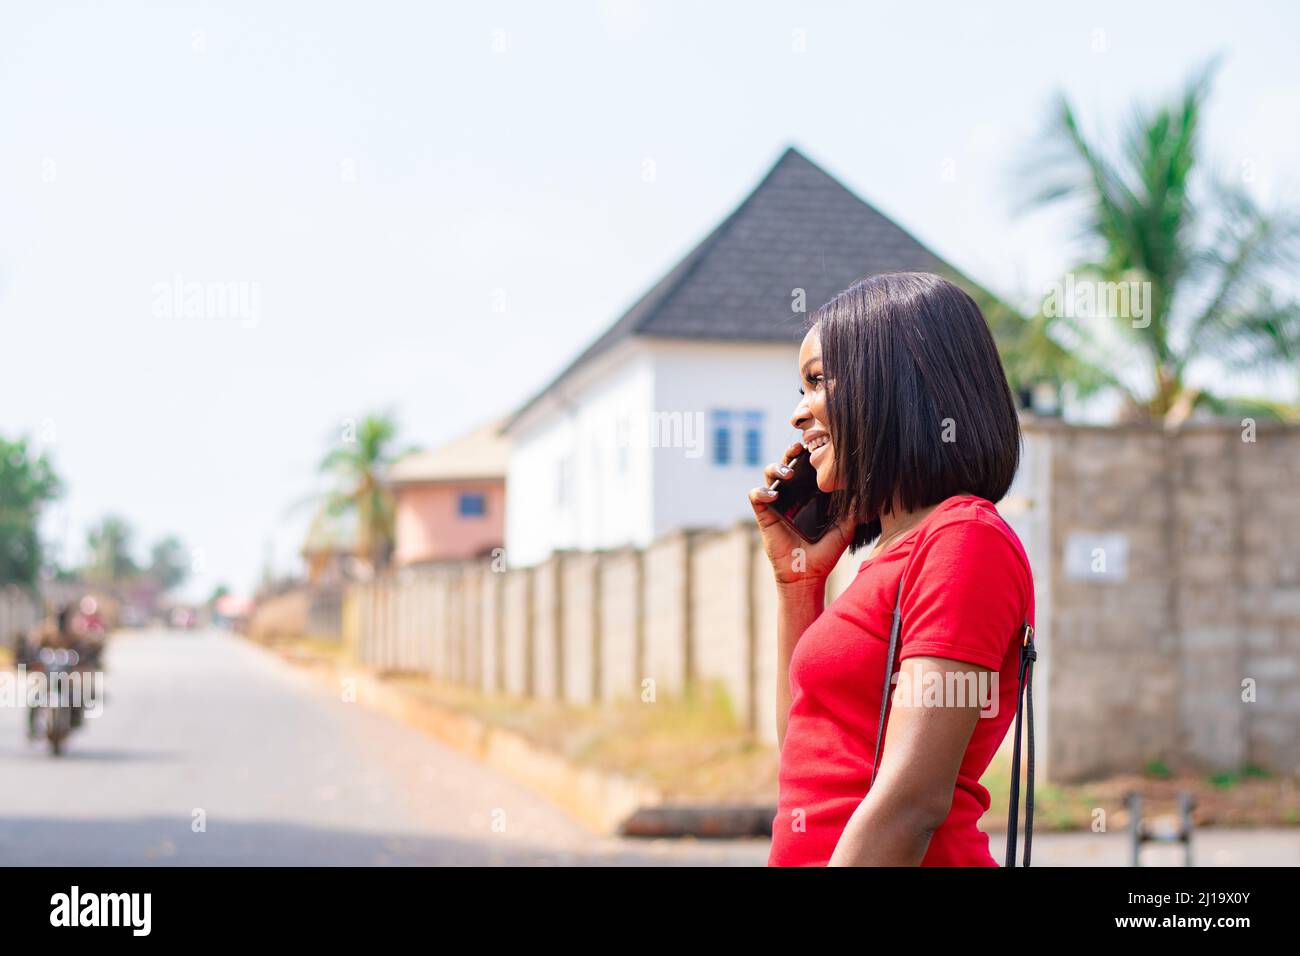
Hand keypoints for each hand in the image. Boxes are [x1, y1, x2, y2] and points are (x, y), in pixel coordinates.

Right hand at [748, 440, 854, 585]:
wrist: (808, 574)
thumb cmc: (827, 552)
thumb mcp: (846, 527)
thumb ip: (854, 508)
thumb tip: (868, 488)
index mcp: (810, 493)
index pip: (807, 466)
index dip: (810, 453)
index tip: (819, 444)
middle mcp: (792, 494)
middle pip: (788, 463)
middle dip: (792, 452)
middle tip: (801, 448)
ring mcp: (777, 503)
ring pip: (769, 473)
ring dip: (777, 468)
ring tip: (789, 474)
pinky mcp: (764, 514)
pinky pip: (755, 495)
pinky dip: (761, 491)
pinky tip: (773, 495)